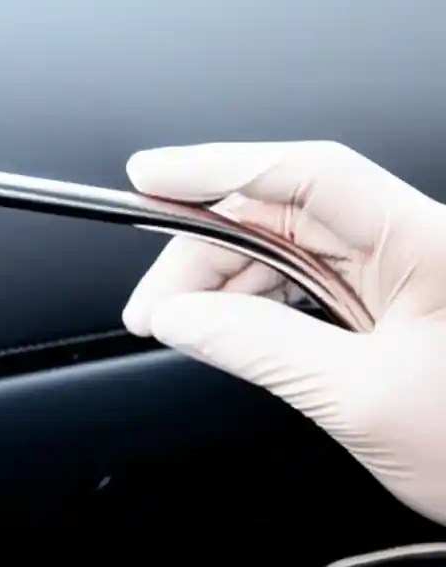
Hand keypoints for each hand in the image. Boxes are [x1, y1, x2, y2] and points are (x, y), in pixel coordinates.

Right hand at [122, 140, 445, 526]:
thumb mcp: (359, 398)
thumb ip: (258, 346)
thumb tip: (180, 316)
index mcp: (427, 245)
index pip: (308, 176)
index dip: (218, 168)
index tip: (148, 177)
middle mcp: (413, 246)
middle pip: (282, 214)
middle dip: (204, 250)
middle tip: (154, 303)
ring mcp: (402, 275)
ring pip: (284, 250)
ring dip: (221, 283)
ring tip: (177, 325)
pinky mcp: (389, 306)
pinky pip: (303, 285)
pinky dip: (252, 305)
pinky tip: (223, 330)